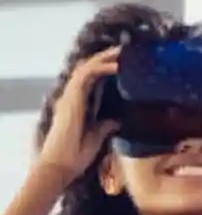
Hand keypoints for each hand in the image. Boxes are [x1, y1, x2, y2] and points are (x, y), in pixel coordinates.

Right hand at [37, 47, 121, 183]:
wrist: (61, 165)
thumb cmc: (76, 154)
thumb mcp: (97, 136)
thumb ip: (105, 126)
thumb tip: (117, 121)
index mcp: (80, 103)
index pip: (93, 78)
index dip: (106, 67)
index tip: (125, 61)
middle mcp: (74, 96)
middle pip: (90, 68)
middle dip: (107, 57)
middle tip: (127, 49)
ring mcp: (71, 96)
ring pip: (87, 67)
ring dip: (105, 57)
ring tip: (124, 51)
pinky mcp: (71, 98)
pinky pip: (86, 75)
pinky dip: (102, 68)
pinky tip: (118, 65)